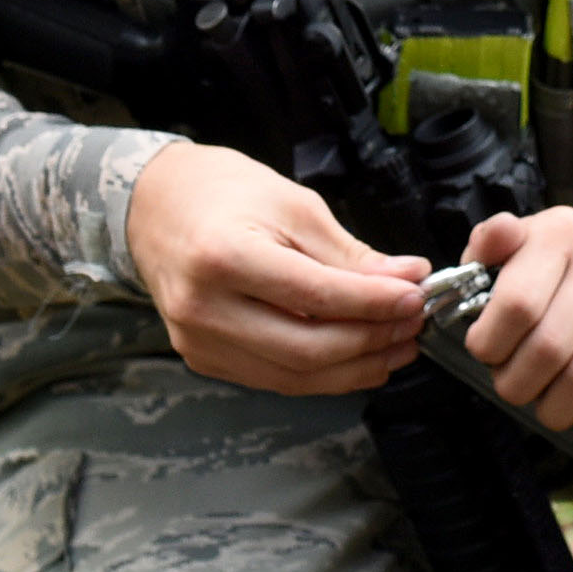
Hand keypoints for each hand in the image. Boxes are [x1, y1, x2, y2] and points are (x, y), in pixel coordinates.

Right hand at [126, 141, 426, 394]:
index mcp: (224, 257)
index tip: (416, 296)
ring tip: (397, 344)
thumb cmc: (223, 193)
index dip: (375, 303)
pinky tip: (359, 357)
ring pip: (294, 376)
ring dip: (356, 367)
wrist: (156, 206)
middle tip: (413, 324)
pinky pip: (274, 378)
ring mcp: (198, 341)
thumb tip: (406, 279)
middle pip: (306, 349)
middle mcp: (203, 308)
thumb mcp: (294, 205)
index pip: (316, 296)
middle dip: (372, 341)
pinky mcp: (203, 358)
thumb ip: (349, 253)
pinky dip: (324, 374)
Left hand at [458, 204, 572, 433]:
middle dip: (515, 382)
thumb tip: (497, 235)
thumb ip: (489, 242)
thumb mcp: (514, 244)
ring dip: (553, 407)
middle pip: (548, 349)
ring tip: (547, 398)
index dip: (490, 343)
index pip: (517, 305)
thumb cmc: (554, 268)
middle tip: (514, 382)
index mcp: (559, 238)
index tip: (487, 350)